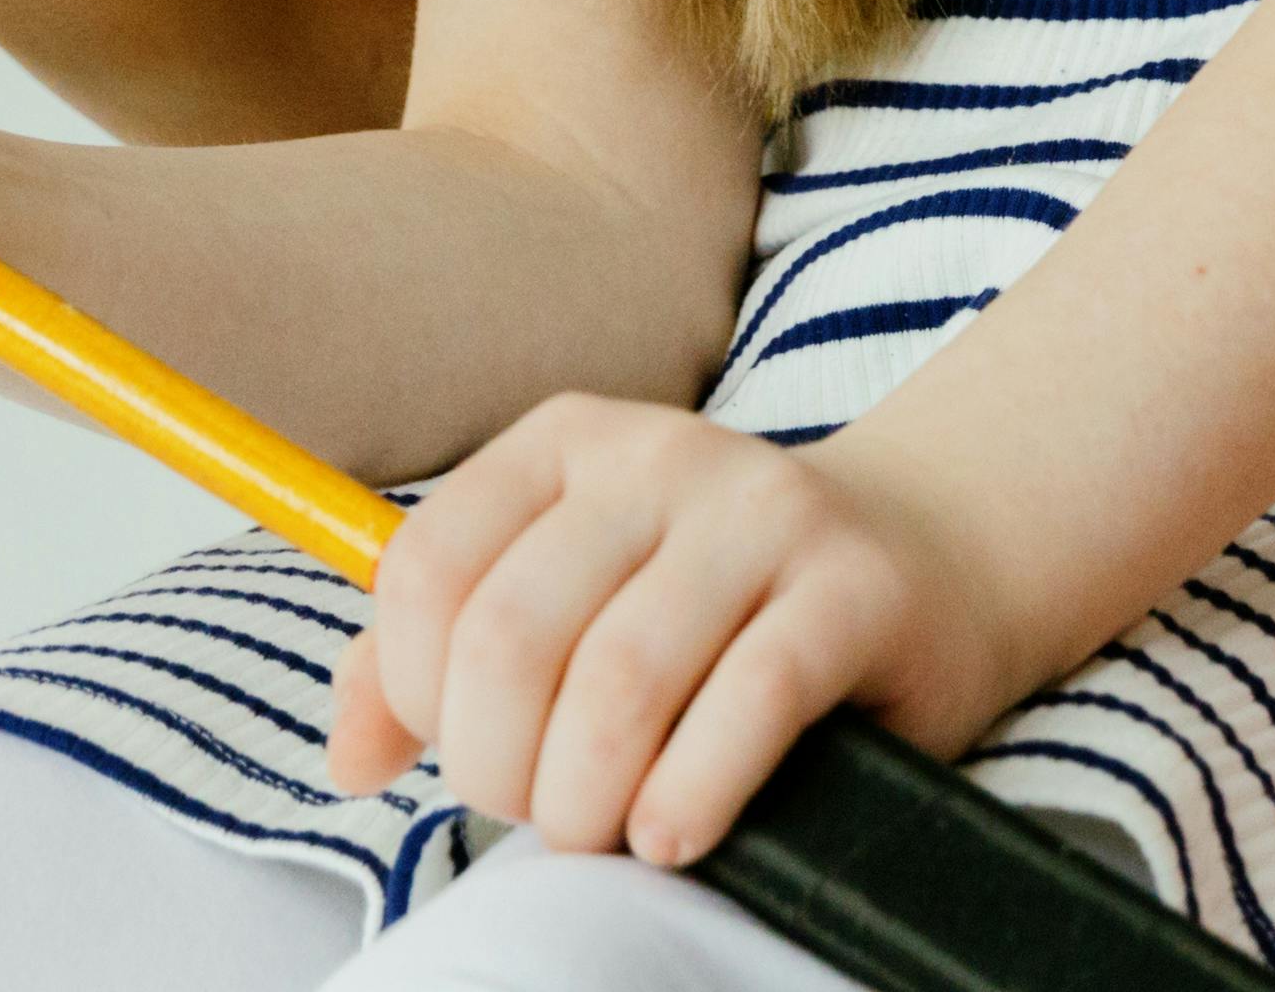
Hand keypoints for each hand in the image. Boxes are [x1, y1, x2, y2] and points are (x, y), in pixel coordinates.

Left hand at [328, 391, 1018, 860]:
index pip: (427, 569)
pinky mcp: (854, 586)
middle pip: (513, 637)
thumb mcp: (571, 596)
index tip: (463, 752)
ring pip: (621, 680)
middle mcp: (661, 454)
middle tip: (542, 812)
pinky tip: (676, 831)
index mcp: (565, 442)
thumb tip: (350, 758)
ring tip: (609, 833)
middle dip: (501, 768)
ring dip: (590, 798)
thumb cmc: (713, 608)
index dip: (414, 695)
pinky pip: (748, 701)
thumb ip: (444, 659)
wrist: (925, 561)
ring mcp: (765, 511)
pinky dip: (692, 792)